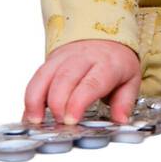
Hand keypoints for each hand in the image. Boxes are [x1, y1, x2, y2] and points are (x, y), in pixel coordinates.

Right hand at [22, 38, 140, 125]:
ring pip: (45, 76)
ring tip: (36, 121)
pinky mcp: (50, 61)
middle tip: (59, 124)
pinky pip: (36, 78)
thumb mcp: (130, 80)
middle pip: (64, 79)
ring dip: (37, 100)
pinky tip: (30, 115)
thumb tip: (120, 120)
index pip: (91, 82)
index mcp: (106, 64)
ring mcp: (64, 58)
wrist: (105, 37)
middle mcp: (83, 58)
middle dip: (58, 104)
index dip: (78, 102)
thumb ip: (124, 102)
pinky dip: (30, 98)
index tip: (71, 120)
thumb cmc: (116, 62)